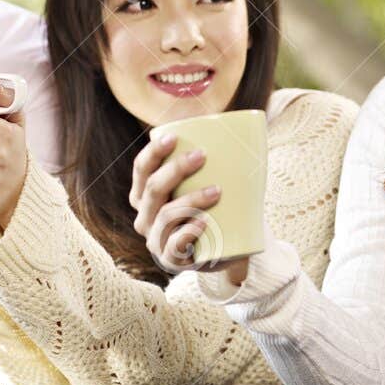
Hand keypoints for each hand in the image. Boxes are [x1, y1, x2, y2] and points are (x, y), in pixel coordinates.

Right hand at [129, 132, 235, 276]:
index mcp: (145, 195)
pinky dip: (190, 231)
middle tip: (202, 155)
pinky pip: (174, 246)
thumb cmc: (210, 210)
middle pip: (153, 189)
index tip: (174, 137)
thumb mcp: (204, 185)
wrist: (222, 251)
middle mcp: (144, 217)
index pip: (141, 169)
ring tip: (217, 190)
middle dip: (175, 169)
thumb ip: (211, 162)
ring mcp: (155, 240)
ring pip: (166, 215)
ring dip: (191, 199)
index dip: (153, 152)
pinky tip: (204, 221)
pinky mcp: (171, 260)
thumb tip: (242, 125)